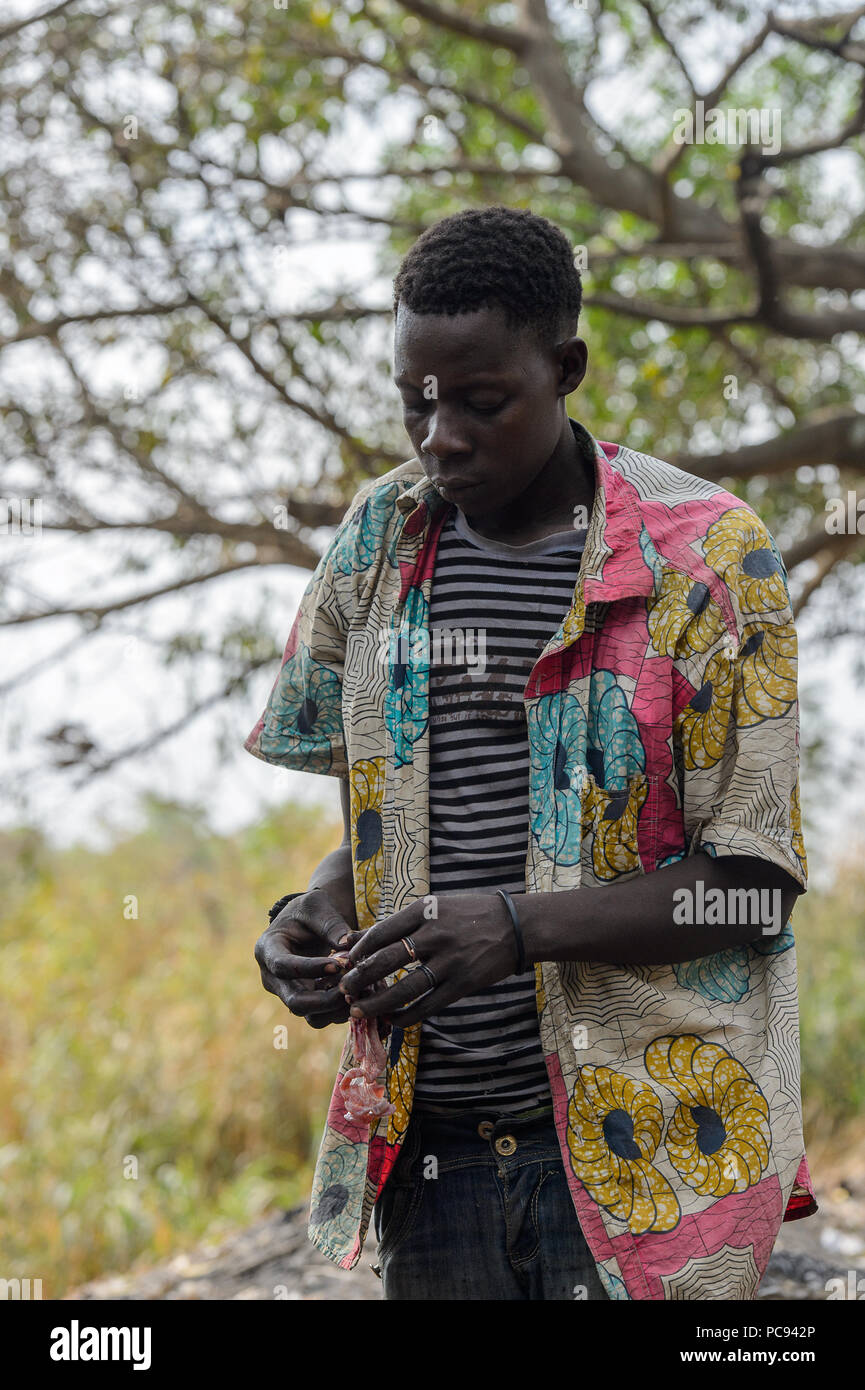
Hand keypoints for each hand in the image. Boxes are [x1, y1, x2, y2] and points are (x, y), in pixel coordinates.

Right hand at [254, 887, 364, 1028]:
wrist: (311, 922)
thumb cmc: (310, 910)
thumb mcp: (317, 906)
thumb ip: (330, 924)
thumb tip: (346, 945)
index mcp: (268, 950)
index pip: (283, 967)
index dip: (311, 969)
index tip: (340, 964)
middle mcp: (273, 979)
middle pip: (295, 1002)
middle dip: (328, 999)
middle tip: (354, 984)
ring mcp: (289, 994)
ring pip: (311, 1017)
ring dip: (339, 1007)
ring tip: (361, 987)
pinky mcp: (307, 1003)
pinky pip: (324, 1017)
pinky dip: (344, 1010)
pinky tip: (362, 992)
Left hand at [338, 893, 519, 1025]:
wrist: (515, 925)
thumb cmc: (467, 914)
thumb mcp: (433, 908)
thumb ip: (396, 925)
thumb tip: (354, 939)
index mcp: (425, 911)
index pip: (381, 933)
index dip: (358, 951)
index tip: (345, 962)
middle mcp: (435, 935)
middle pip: (387, 960)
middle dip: (360, 978)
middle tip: (343, 990)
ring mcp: (450, 961)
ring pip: (405, 988)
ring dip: (377, 1003)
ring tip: (358, 1011)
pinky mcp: (463, 984)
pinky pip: (428, 1005)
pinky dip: (406, 1015)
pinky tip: (392, 1020)